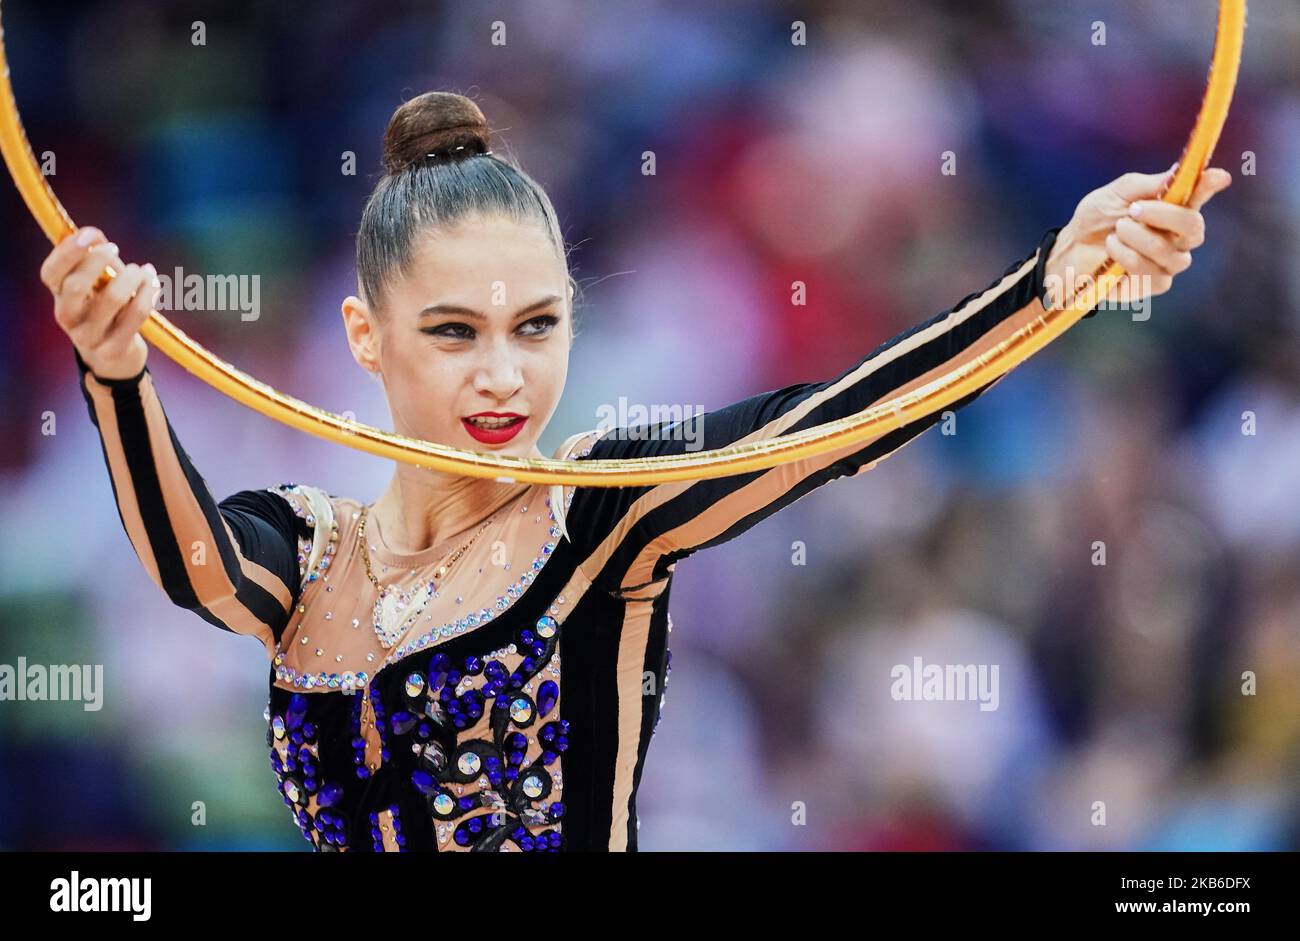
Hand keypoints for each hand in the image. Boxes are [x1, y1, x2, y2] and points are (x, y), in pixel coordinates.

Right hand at [41, 226, 157, 379]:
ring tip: (143, 270)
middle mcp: (68, 317)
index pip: (50, 273)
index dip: (68, 251)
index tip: (91, 234)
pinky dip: (149, 292)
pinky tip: (153, 282)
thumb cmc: (104, 308)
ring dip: (132, 276)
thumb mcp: (94, 284)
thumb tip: (92, 233)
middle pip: (76, 286)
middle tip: (115, 248)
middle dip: (99, 261)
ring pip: (113, 299)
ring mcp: (89, 336)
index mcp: (58, 296)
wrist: (112, 358)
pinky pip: (137, 314)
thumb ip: (93, 258)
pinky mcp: (113, 349)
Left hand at [1044, 164, 1232, 309]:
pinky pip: (1153, 275)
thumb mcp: (1118, 194)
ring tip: (1115, 232)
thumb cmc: (1097, 219)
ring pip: (1170, 253)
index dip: (1210, 186)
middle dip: (1163, 216)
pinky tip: (1113, 251)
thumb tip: (1180, 170)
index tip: (1217, 177)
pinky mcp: (1151, 285)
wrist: (1070, 249)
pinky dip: (1129, 258)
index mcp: (1174, 209)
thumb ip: (1149, 184)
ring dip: (1137, 239)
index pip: (1199, 196)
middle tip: (1133, 209)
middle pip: (1194, 228)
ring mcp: (1167, 263)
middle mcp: (1178, 237)